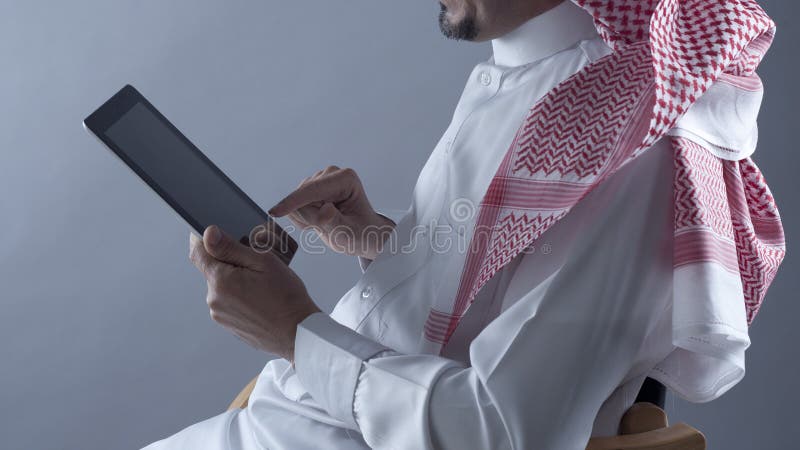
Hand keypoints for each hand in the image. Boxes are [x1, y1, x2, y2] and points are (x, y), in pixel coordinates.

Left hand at [189, 225, 320, 360]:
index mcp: (221, 281)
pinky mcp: (228, 324)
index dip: (201, 238)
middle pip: (212, 269)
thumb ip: (231, 247)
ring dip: (235, 279)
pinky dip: (239, 295)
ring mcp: (220, 314)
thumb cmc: (286, 298)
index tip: (212, 232)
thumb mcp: (264, 262)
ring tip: (262, 284)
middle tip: (255, 262)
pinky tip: (259, 298)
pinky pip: (228, 301)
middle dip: (228, 261)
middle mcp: (214, 299)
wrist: (298, 333)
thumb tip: (208, 233)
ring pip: (221, 286)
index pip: (197, 252)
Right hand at [269, 166, 394, 259]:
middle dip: (309, 218)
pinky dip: (303, 219)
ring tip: (327, 225)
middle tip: (330, 228)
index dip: (292, 202)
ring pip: (295, 203)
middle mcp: (331, 173)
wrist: (363, 232)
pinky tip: (319, 221)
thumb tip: (324, 210)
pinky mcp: (310, 188)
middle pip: (301, 198)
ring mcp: (319, 179)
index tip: (274, 213)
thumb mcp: (350, 234)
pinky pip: (293, 207)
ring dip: (307, 219)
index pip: (312, 191)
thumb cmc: (361, 232)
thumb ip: (335, 222)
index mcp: (345, 179)